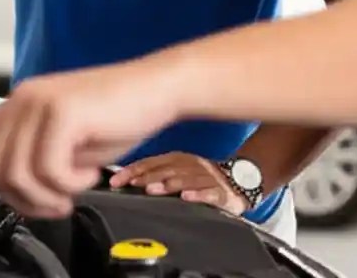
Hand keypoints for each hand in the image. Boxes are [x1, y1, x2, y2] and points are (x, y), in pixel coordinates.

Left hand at [0, 59, 184, 218]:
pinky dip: (70, 184)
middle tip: (58, 201)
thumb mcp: (72, 143)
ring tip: (75, 189)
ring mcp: (39, 103)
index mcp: (22, 105)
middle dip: (26, 199)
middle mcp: (23, 100)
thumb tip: (26, 191)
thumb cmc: (121, 114)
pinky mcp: (60, 111)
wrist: (157, 89)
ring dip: (48, 195)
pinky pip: (48, 169)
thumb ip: (42, 159)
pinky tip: (89, 174)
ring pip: (18, 174)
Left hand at [109, 152, 248, 214]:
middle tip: (132, 183)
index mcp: (178, 159)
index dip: (133, 170)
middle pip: (166, 170)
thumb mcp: (178, 169)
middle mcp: (190, 166)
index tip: (116, 179)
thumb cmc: (202, 176)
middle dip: (147, 176)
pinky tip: (187, 197)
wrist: (240, 181)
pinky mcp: (221, 192)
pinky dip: (198, 195)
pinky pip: (209, 193)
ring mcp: (206, 178)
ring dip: (169, 184)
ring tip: (153, 189)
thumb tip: (126, 178)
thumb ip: (154, 172)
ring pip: (185, 180)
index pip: (151, 162)